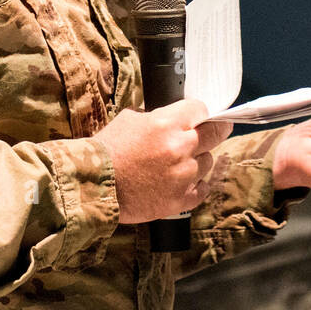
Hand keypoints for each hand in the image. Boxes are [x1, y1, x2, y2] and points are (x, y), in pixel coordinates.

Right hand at [94, 99, 232, 224]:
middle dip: (217, 129)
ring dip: (198, 160)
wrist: (92, 186)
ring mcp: (182, 176)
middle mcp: (179, 149)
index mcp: (166, 124)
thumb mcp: (129, 119)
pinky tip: (187, 182)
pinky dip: (197, 185)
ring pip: (208, 162)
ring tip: (181, 162)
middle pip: (216, 133)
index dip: (199, 112)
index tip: (199, 115)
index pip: (200, 109)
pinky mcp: (179, 200)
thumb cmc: (107, 151)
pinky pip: (202, 189)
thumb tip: (175, 118)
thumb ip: (157, 117)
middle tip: (218, 130)